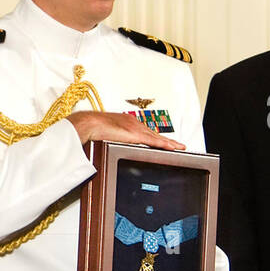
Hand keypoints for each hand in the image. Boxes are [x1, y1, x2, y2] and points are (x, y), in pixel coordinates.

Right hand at [68, 110, 185, 149]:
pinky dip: (164, 144)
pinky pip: (154, 141)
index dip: (155, 137)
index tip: (162, 141)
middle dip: (166, 140)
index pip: (145, 131)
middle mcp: (134, 124)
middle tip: (178, 145)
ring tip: (179, 147)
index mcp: (127, 122)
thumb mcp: (104, 133)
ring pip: (157, 137)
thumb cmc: (92, 127)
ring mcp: (136, 129)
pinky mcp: (136, 135)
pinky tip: (172, 148)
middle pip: (154, 134)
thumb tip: (110, 144)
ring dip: (169, 143)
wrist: (90, 123)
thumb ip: (111, 138)